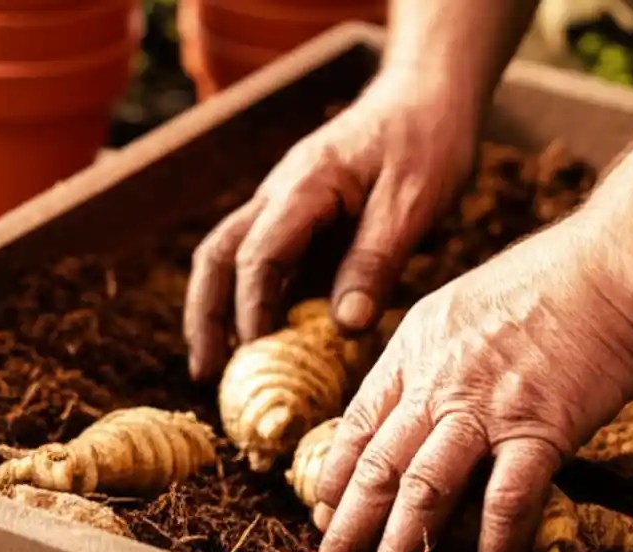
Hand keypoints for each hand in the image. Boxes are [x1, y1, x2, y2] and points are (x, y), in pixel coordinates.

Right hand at [184, 69, 479, 379]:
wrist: (428, 96)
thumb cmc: (425, 143)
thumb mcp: (413, 204)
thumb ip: (376, 262)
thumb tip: (345, 327)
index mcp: (304, 186)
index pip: (259, 255)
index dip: (252, 310)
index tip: (256, 357)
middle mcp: (280, 195)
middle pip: (219, 255)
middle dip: (205, 315)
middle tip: (204, 373)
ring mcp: (286, 206)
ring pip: (231, 257)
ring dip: (218, 310)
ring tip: (217, 367)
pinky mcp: (302, 220)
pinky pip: (265, 263)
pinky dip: (253, 302)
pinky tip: (264, 343)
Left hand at [310, 219, 632, 551]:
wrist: (611, 266)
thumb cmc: (545, 281)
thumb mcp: (458, 306)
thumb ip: (429, 358)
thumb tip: (412, 405)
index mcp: (414, 350)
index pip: (357, 424)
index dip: (333, 477)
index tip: (320, 514)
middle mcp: (439, 382)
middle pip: (377, 466)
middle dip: (347, 526)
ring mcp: (488, 408)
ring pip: (424, 488)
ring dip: (400, 544)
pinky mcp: (541, 428)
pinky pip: (507, 497)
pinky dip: (493, 537)